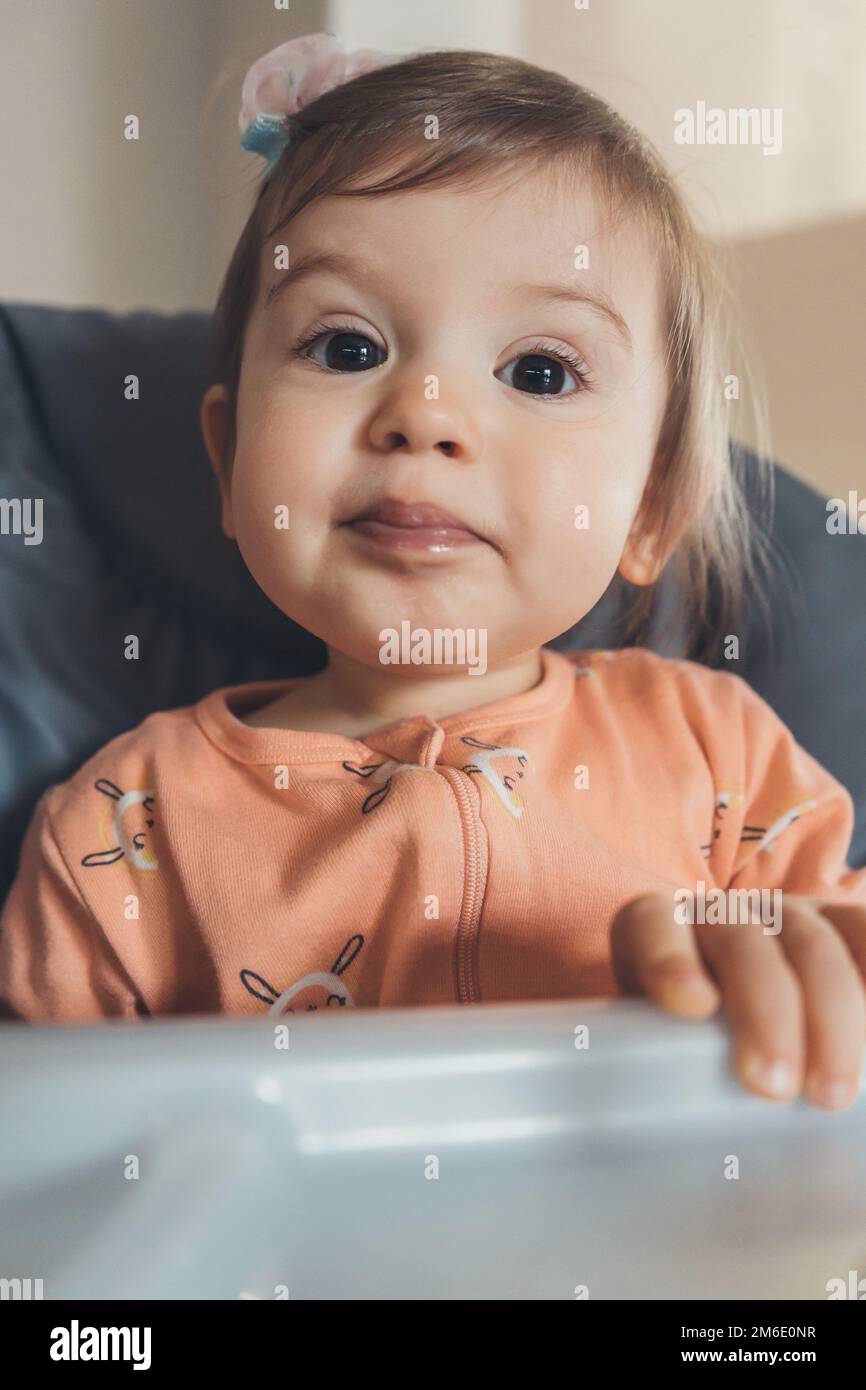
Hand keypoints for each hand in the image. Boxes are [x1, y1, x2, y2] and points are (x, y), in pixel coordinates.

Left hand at [610, 891, 865, 1108]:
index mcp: (658, 931)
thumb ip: (662, 1067)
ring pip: (813, 945)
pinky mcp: (842, 923)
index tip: (692, 1006)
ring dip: (831, 1016)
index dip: (669, 959)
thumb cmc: (687, 1049)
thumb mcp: (660, 1050)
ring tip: (832, 1094)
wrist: (745, 1016)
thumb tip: (676, 1140)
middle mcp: (723, 916)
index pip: (652, 924)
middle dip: (765, 1011)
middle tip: (772, 1087)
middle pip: (743, 944)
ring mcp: (788, 916)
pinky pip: (865, 931)